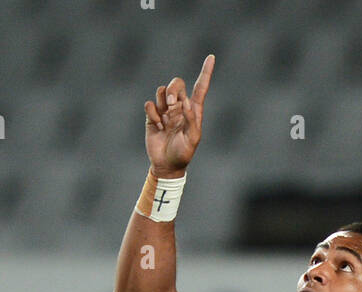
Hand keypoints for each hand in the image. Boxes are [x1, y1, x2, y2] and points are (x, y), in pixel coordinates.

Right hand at [144, 54, 214, 176]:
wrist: (166, 165)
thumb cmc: (183, 154)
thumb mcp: (192, 140)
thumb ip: (192, 121)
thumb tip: (185, 103)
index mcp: (193, 111)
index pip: (200, 87)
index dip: (206, 72)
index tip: (211, 57)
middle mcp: (179, 107)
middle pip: (177, 83)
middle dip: (173, 89)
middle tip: (171, 104)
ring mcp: (166, 110)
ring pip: (162, 90)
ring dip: (162, 102)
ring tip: (164, 121)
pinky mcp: (153, 116)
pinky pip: (150, 104)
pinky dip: (153, 113)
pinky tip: (157, 126)